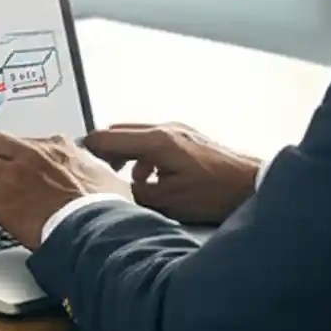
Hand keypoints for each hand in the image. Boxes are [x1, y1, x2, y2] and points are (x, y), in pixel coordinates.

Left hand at [0, 130, 127, 249]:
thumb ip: (93, 167)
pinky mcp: (3, 204)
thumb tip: (97, 172)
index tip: (12, 169)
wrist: (101, 231)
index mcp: (57, 146)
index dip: (13, 157)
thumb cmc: (108, 209)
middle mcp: (31, 155)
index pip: (21, 140)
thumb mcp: (107, 176)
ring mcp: (15, 178)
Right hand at [83, 123, 259, 224]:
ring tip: (125, 179)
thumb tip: (112, 192)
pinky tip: (152, 178)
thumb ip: (133, 193)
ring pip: (137, 135)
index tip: (77, 161)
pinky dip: (144, 155)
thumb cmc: (216, 193)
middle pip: (119, 131)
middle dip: (105, 150)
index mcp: (155, 141)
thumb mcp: (167, 201)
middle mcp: (165, 129)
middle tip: (96, 171)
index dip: (87, 149)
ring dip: (126, 154)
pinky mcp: (188, 137)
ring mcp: (178, 130)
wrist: (253, 185)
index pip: (106, 136)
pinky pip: (154, 140)